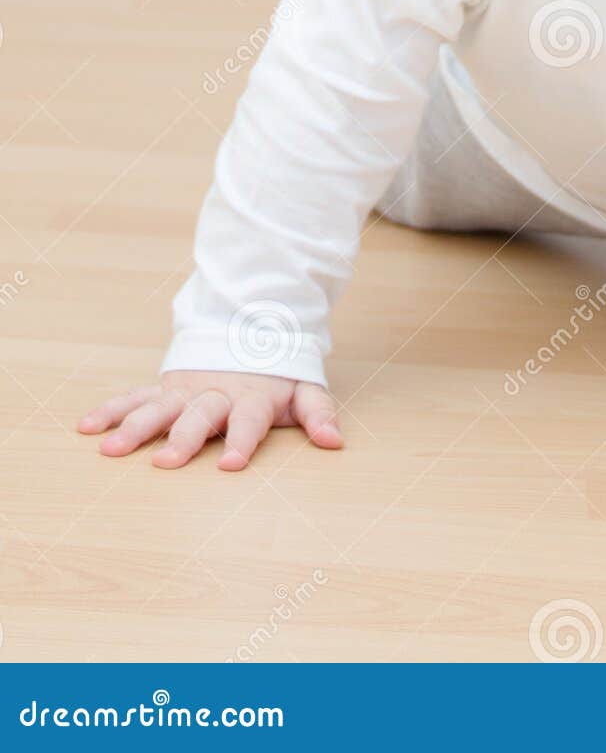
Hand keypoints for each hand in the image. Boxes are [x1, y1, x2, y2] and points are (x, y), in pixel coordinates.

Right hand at [76, 370, 343, 470]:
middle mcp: (216, 394)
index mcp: (253, 399)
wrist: (253, 324)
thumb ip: (319, 413)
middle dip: (183, 439)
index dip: (242, 442)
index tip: (230, 466)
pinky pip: (134, 398)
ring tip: (110, 450)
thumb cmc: (279, 371)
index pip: (249, 422)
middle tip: (165, 463)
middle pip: (198, 416)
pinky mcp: (165, 387)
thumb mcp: (305, 387)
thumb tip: (335, 442)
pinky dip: (111, 410)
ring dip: (135, 428)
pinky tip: (86, 428)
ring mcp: (187, 390)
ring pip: (158, 408)